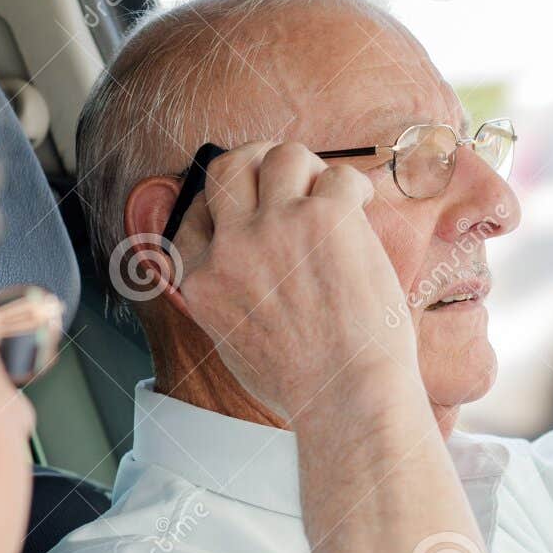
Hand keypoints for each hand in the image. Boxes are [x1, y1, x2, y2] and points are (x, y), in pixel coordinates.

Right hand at [170, 141, 417, 422]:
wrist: (347, 395)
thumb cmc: (305, 384)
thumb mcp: (235, 348)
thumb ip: (226, 305)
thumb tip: (238, 277)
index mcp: (202, 281)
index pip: (191, 217)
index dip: (222, 203)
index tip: (250, 207)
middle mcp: (231, 248)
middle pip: (226, 168)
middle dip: (256, 161)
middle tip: (288, 174)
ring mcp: (276, 228)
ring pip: (281, 156)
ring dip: (309, 168)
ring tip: (331, 192)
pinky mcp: (326, 218)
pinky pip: (336, 176)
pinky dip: (353, 186)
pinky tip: (362, 206)